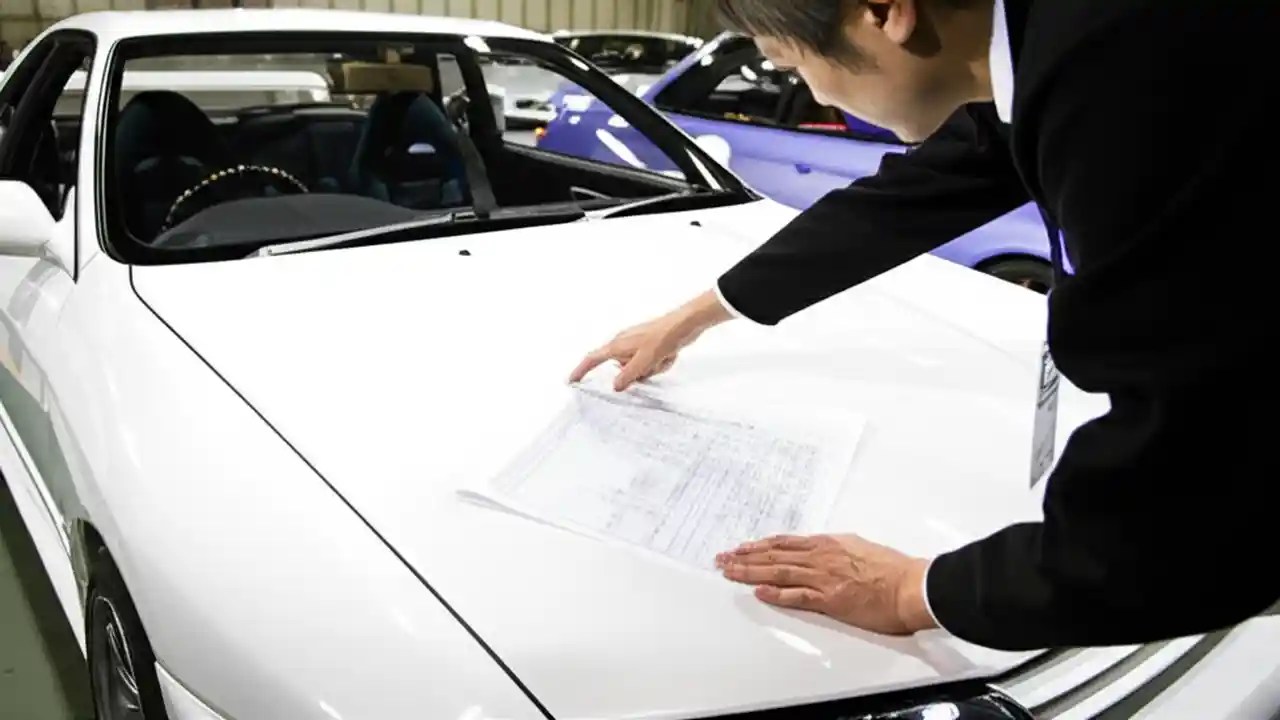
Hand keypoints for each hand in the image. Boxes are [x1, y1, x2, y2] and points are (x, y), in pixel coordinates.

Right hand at [569, 289, 732, 390]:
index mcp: (618, 345)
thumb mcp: (644, 361)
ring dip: (652, 369)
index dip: (581, 370)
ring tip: (663, 358)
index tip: (572, 380)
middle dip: (638, 374)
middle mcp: (624, 344)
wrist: (686, 323)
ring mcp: (638, 345)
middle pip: (622, 370)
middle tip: (651, 366)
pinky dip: (660, 364)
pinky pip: (651, 365)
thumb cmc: (664, 336)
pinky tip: (669, 355)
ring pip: (639, 370)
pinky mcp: (650, 346)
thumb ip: (628, 376)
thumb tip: (616, 386)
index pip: (593, 358)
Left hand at [715, 534, 937, 635]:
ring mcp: (825, 577)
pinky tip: (759, 592)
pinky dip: (777, 593)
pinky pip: (798, 596)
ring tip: (730, 572)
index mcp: (828, 544)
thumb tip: (821, 550)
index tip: (740, 548)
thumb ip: (836, 550)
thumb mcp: (859, 547)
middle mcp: (821, 557)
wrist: (912, 586)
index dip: (759, 546)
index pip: (784, 543)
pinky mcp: (832, 599)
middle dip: (745, 558)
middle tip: (722, 559)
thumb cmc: (893, 569)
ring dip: (752, 573)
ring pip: (779, 572)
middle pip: (774, 555)